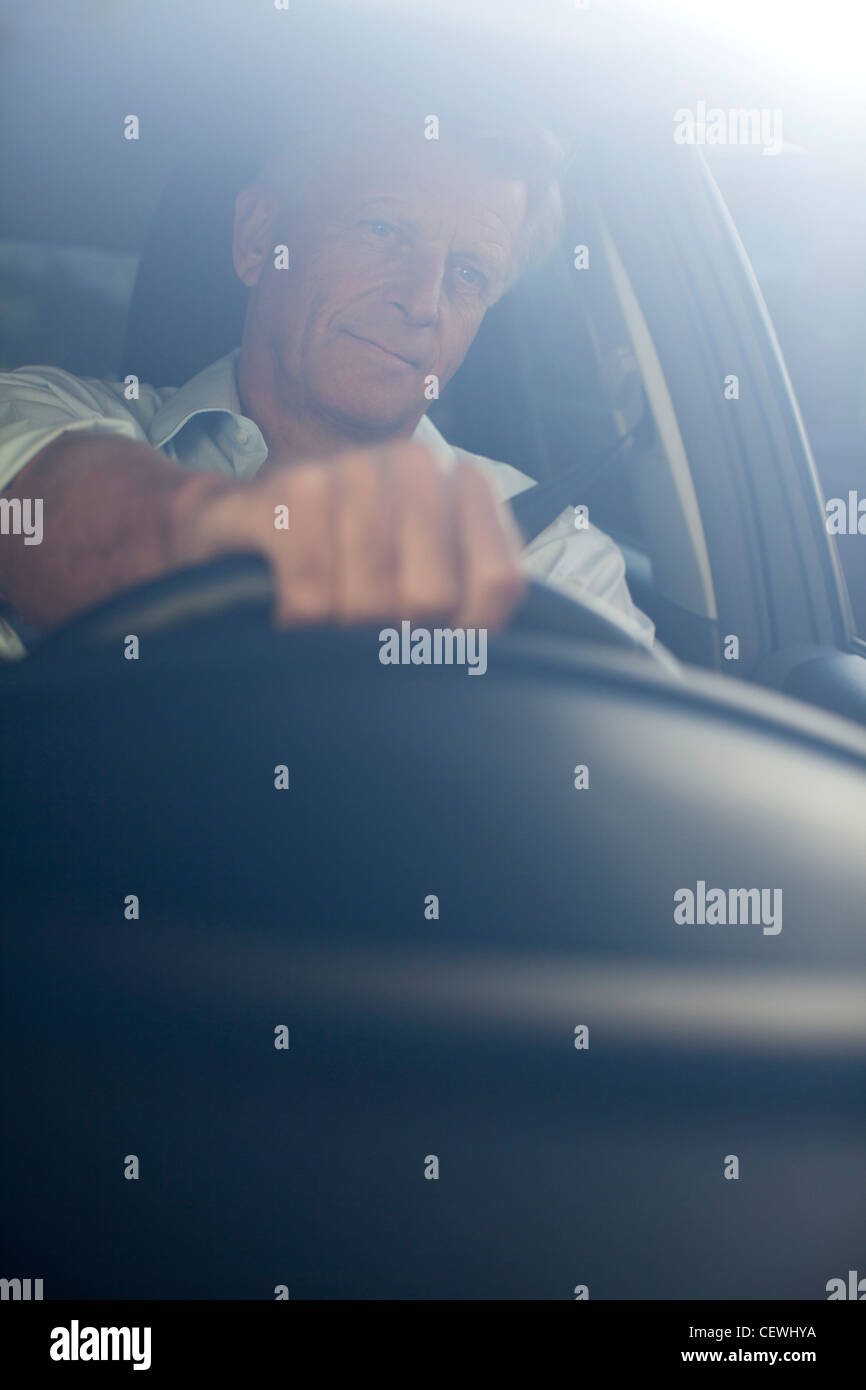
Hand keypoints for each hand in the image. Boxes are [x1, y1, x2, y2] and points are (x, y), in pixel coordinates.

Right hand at [169, 441, 526, 630]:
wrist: (241, 530)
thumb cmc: (344, 565)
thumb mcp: (417, 580)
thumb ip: (468, 604)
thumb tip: (485, 663)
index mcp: (465, 485)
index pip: (497, 582)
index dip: (467, 637)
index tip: (433, 654)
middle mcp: (418, 465)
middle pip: (431, 597)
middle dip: (393, 641)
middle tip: (364, 642)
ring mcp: (353, 468)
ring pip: (370, 599)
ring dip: (340, 636)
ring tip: (326, 629)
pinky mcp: (290, 490)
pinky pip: (311, 591)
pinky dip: (298, 624)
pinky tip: (287, 616)